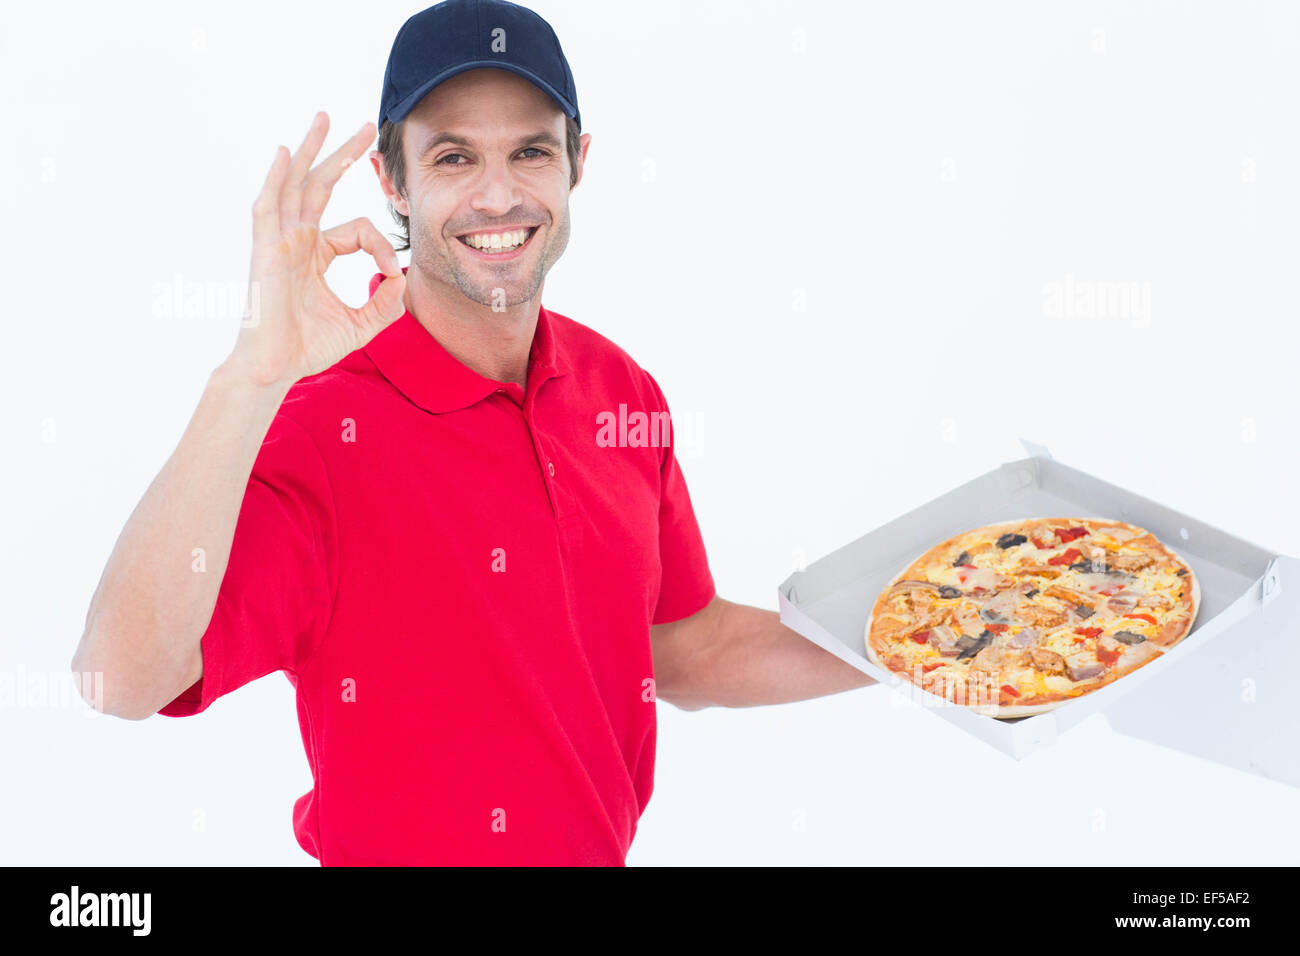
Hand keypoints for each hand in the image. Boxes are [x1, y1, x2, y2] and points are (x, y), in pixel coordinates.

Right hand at [227, 111, 405, 388]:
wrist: (275, 369)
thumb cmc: (308, 348)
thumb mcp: (362, 324)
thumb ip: (386, 303)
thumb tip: (404, 278)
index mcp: (316, 255)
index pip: (358, 230)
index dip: (381, 246)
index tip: (393, 272)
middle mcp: (297, 241)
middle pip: (321, 185)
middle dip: (343, 154)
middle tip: (366, 125)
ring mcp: (279, 242)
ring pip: (295, 184)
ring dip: (310, 148)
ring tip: (325, 116)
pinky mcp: (266, 252)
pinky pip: (268, 207)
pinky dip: (274, 178)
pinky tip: (283, 152)